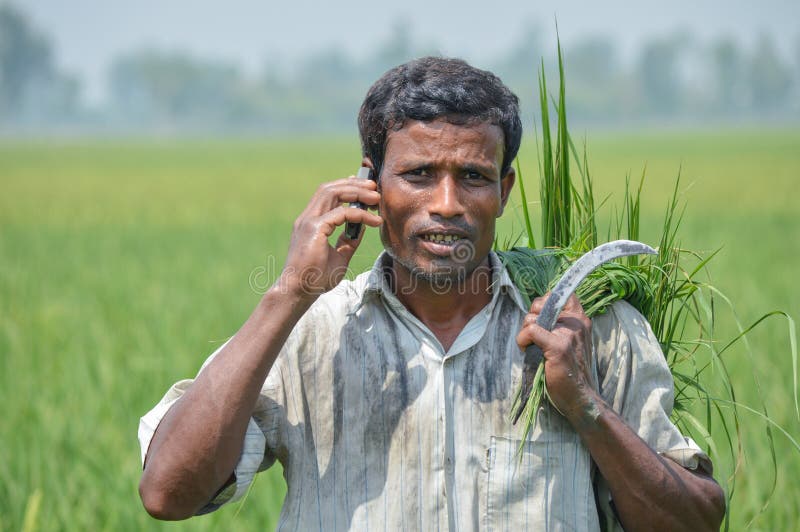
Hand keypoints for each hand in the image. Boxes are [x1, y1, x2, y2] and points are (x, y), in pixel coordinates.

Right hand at [278, 176, 381, 298]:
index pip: (327, 195)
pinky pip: (341, 213)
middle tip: (375, 187)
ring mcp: (308, 222)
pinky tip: (374, 221)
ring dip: (356, 191)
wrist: (299, 292)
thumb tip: (362, 228)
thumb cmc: (315, 278)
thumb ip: (348, 242)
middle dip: (354, 184)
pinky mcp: (314, 229)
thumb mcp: (338, 256)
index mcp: (310, 222)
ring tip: (375, 197)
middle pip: (329, 188)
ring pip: (332, 193)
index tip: (366, 189)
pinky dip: (360, 214)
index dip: (346, 187)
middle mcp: (307, 218)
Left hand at [515, 293, 597, 421]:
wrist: (581, 397)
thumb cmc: (571, 371)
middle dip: (530, 317)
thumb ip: (560, 326)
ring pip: (532, 318)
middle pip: (542, 303)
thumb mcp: (570, 343)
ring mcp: (568, 334)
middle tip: (532, 336)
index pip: (562, 294)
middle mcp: (576, 323)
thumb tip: (537, 314)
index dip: (544, 302)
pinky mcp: (558, 346)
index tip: (540, 319)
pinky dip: (522, 340)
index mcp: (581, 320)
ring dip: (524, 332)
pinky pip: (530, 331)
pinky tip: (526, 350)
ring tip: (531, 347)